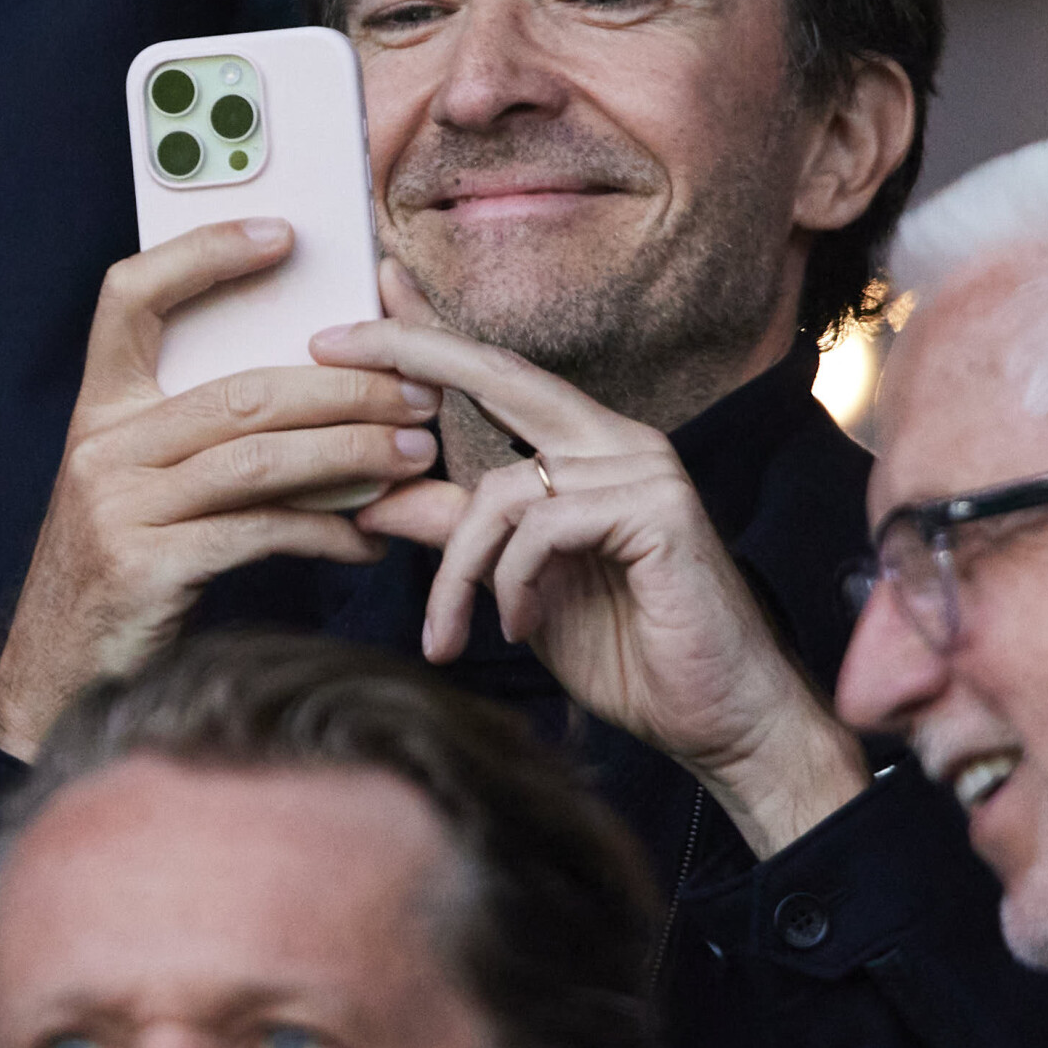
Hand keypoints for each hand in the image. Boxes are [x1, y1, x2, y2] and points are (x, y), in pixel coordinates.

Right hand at [0, 223, 440, 760]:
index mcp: (101, 405)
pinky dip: (328, 531)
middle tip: (420, 391)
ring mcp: (118, 507)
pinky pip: (260, 532)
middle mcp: (102, 445)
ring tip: (416, 453)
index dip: (203, 253)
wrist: (61, 671)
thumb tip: (334, 379)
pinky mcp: (144, 567)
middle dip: (346, 386)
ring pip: (260, 457)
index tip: (284, 233)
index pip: (131, 295)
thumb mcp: (148, 480)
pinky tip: (371, 537)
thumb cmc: (133, 560)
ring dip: (354, 453)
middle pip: (242, 389)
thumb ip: (209, 427)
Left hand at [313, 265, 868, 855]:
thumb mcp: (517, 588)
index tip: (345, 325)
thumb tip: (373, 499)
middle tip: (327, 345)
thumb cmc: (630, 653)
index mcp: (587, 450)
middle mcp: (617, 442)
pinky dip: (515, 584)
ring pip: (503, 490)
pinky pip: (544, 527)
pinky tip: (521, 629)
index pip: (495, 378)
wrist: (720, 721)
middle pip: (498, 375)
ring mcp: (643, 469)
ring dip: (459, 572)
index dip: (424, 339)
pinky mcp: (658, 509)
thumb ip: (458, 534)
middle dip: (409, 351)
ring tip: (451, 633)